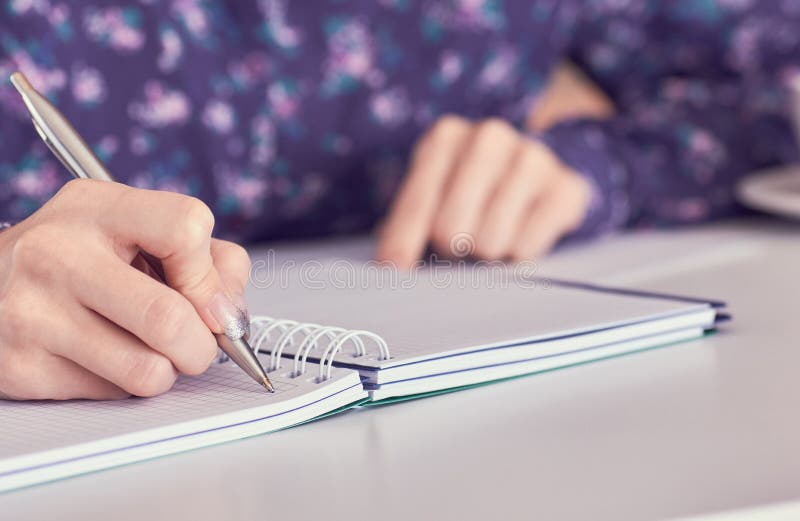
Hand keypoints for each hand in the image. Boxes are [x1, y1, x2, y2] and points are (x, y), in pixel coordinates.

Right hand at [0, 180, 250, 399]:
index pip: (186, 228)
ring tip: (147, 349)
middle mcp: (57, 255)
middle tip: (195, 344)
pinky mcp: (22, 367)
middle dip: (202, 346)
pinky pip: (113, 394)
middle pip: (170, 319)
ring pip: (148, 371)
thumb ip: (205, 258)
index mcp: (97, 208)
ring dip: (166, 370)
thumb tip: (229, 315)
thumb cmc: (79, 255)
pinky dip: (125, 384)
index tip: (207, 295)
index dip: (211, 274)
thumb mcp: (135, 228)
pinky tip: (104, 357)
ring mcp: (33, 313)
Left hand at [377, 116, 590, 266]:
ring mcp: (532, 158)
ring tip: (493, 231)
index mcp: (445, 137)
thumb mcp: (432, 195)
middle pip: (451, 231)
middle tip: (462, 242)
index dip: (402, 245)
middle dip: (452, 249)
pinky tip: (521, 230)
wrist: (536, 174)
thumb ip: (406, 226)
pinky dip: (519, 254)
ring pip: (489, 243)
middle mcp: (489, 137)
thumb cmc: (469, 191)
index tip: (391, 273)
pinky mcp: (566, 187)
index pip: (417, 206)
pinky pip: (526, 248)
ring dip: (487, 252)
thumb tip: (387, 268)